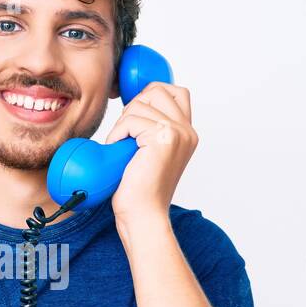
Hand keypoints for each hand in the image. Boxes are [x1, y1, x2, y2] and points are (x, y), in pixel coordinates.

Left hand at [101, 82, 196, 228]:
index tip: (134, 115)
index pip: (176, 92)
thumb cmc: (140, 190)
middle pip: (157, 90)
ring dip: (122, 123)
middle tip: (126, 134)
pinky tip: (118, 150)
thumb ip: (152, 128)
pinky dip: (118, 133)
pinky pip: (131, 119)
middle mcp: (187, 131)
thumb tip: (135, 101)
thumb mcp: (151, 152)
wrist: (143, 215)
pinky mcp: (164, 138)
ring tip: (122, 146)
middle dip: (134, 106)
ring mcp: (178, 133)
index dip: (152, 94)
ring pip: (140, 104)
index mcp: (187, 133)